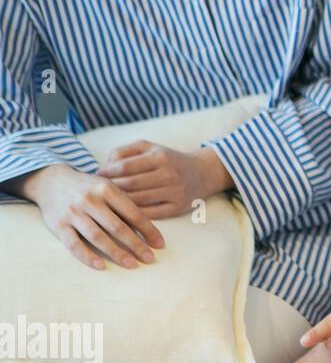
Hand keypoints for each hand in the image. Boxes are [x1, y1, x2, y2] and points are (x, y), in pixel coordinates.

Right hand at [23, 163, 165, 269]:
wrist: (52, 181)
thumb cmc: (89, 188)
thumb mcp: (108, 189)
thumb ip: (124, 206)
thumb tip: (146, 231)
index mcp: (107, 190)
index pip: (133, 214)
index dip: (148, 231)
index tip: (160, 245)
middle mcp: (90, 200)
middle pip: (117, 227)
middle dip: (136, 245)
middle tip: (149, 258)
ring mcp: (73, 213)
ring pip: (98, 237)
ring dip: (116, 253)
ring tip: (131, 264)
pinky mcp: (58, 225)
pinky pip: (74, 244)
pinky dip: (87, 256)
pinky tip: (101, 266)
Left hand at [96, 141, 232, 218]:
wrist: (203, 173)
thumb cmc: (168, 160)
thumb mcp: (149, 147)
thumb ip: (124, 151)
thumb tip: (103, 166)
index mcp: (159, 157)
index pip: (124, 167)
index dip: (106, 173)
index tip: (95, 177)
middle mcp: (168, 174)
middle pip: (129, 185)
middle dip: (109, 190)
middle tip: (97, 192)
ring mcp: (174, 192)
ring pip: (137, 201)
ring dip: (118, 204)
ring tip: (106, 203)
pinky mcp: (177, 208)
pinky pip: (150, 214)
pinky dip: (133, 215)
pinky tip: (123, 213)